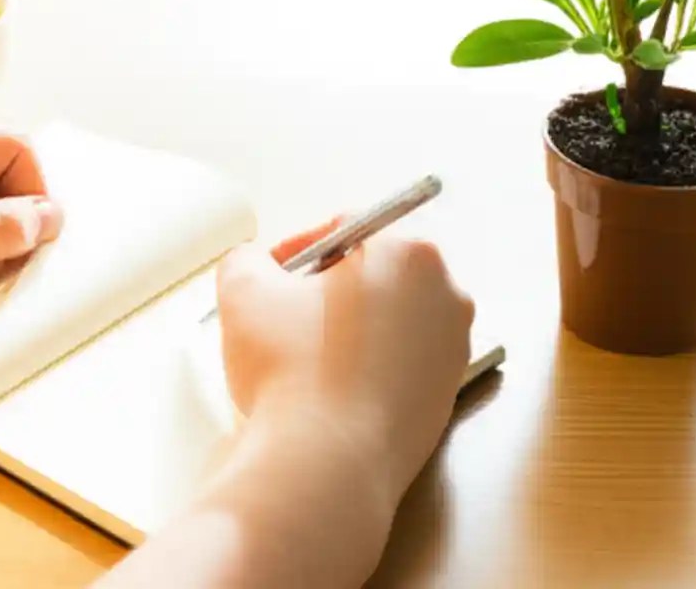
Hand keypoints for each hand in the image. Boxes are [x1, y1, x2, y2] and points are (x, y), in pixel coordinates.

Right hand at [216, 222, 473, 491]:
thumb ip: (248, 258)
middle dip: (329, 288)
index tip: (273, 272)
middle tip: (285, 311)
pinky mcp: (444, 399)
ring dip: (347, 329)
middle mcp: (447, 297)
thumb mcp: (243, 288)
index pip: (347, 228)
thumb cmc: (292, 373)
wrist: (323, 467)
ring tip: (302, 355)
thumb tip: (257, 266)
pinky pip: (398, 367)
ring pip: (389, 322)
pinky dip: (365, 369)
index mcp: (410, 254)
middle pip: (376, 274)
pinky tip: (326, 389)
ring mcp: (452, 352)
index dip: (298, 246)